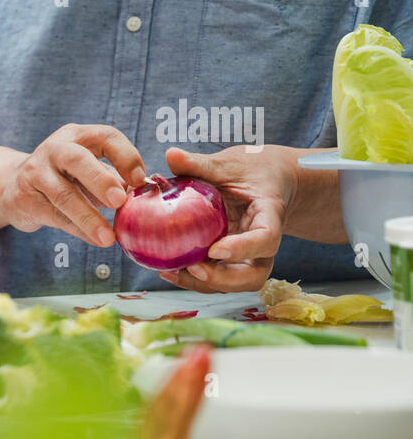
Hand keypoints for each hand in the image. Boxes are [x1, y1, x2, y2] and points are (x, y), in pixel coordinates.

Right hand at [0, 124, 146, 246]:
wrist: (11, 185)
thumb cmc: (64, 177)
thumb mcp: (89, 169)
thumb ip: (115, 178)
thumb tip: (145, 195)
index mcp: (78, 135)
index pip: (106, 137)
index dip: (126, 156)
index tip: (140, 180)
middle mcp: (54, 149)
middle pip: (77, 160)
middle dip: (100, 180)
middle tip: (119, 201)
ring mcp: (35, 172)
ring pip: (63, 194)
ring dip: (88, 217)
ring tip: (108, 237)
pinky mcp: (24, 197)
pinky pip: (54, 215)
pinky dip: (76, 229)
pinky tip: (94, 240)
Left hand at [157, 146, 296, 292]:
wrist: (267, 181)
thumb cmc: (250, 170)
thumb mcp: (229, 164)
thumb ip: (201, 163)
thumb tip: (171, 154)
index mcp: (269, 215)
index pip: (266, 238)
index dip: (243, 248)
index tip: (215, 249)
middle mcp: (263, 243)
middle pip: (253, 275)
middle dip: (223, 279)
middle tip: (192, 269)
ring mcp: (249, 256)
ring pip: (235, 284)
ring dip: (204, 284)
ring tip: (171, 273)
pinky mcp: (232, 262)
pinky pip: (218, 278)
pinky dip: (194, 279)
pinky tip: (168, 270)